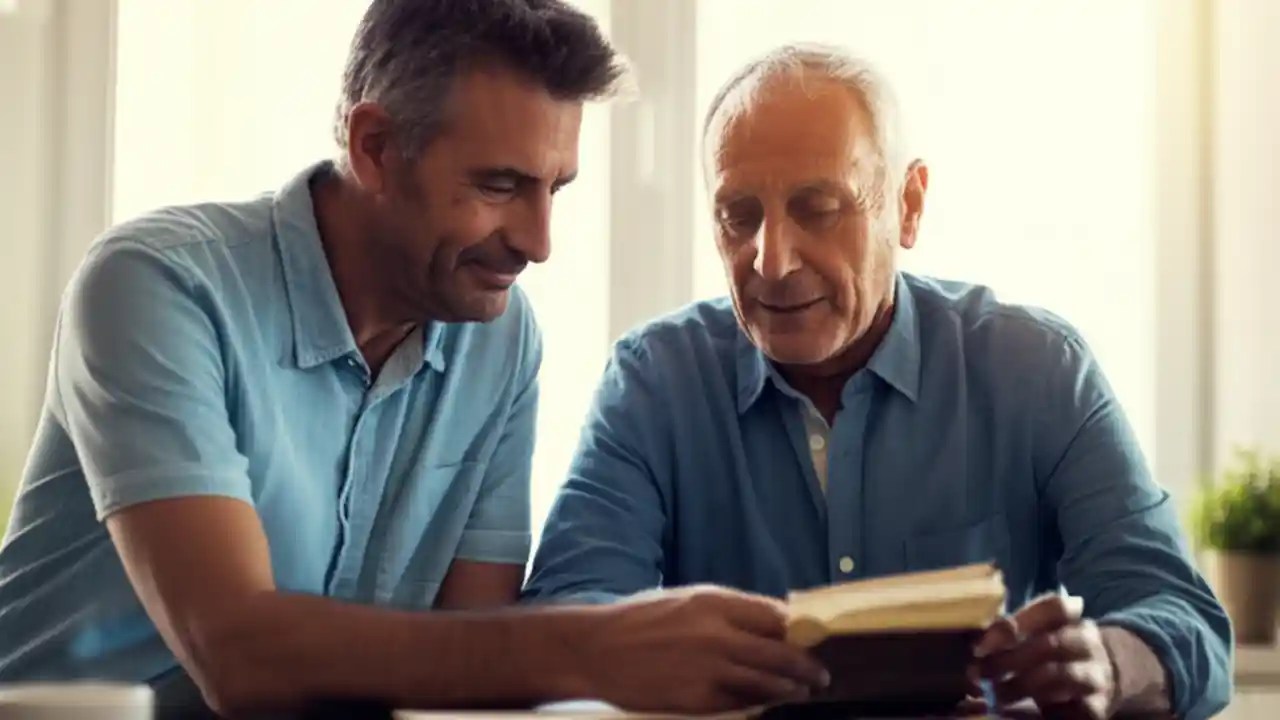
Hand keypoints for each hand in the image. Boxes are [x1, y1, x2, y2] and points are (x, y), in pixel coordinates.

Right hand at [575, 585, 830, 713]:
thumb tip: (769, 622)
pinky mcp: (698, 699)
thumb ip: (727, 612)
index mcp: (716, 603)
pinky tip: (767, 703)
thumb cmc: (640, 619)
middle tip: (820, 675)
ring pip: (768, 682)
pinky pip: (740, 703)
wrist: (596, 649)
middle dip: (806, 667)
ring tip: (801, 691)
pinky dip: (758, 703)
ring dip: (790, 688)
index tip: (813, 639)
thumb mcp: (686, 600)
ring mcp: (709, 669)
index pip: (776, 616)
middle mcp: (718, 634)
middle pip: (781, 653)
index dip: (800, 631)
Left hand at [972, 594, 1117, 719]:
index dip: (1020, 621)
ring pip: (1060, 674)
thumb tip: (978, 643)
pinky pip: (1072, 706)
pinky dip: (1047, 707)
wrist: (1100, 682)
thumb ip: (1011, 632)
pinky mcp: (1097, 706)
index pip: (1055, 607)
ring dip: (1021, 684)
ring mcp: (1096, 674)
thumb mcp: (1036, 636)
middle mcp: (1087, 642)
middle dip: (1009, 658)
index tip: (985, 641)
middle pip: (1050, 643)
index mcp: (1071, 619)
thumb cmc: (1054, 654)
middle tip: (979, 671)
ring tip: (996, 693)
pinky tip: (1028, 709)